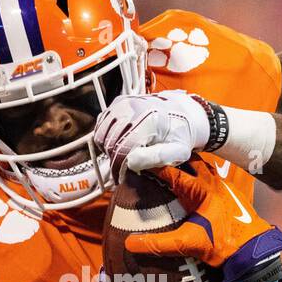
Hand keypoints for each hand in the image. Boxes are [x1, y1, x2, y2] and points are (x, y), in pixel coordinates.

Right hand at [94, 90, 211, 179]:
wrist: (181, 112)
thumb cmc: (180, 135)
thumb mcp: (179, 151)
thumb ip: (159, 157)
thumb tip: (131, 162)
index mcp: (149, 119)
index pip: (123, 149)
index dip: (120, 167)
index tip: (123, 177)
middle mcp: (132, 107)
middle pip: (110, 143)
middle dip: (115, 160)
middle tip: (125, 169)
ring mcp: (122, 103)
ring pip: (102, 135)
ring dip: (109, 150)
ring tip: (124, 157)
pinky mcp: (116, 103)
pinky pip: (100, 126)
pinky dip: (106, 138)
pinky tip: (120, 144)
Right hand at [125, 156, 281, 281]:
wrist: (256, 251)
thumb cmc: (224, 245)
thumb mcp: (189, 244)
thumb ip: (159, 244)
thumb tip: (130, 244)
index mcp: (200, 189)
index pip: (171, 170)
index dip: (154, 164)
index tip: (139, 160)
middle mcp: (213, 182)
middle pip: (190, 159)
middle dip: (174, 155)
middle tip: (158, 154)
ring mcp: (226, 185)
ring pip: (206, 163)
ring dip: (191, 161)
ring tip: (176, 160)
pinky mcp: (236, 192)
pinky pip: (222, 172)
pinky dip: (209, 169)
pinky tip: (205, 173)